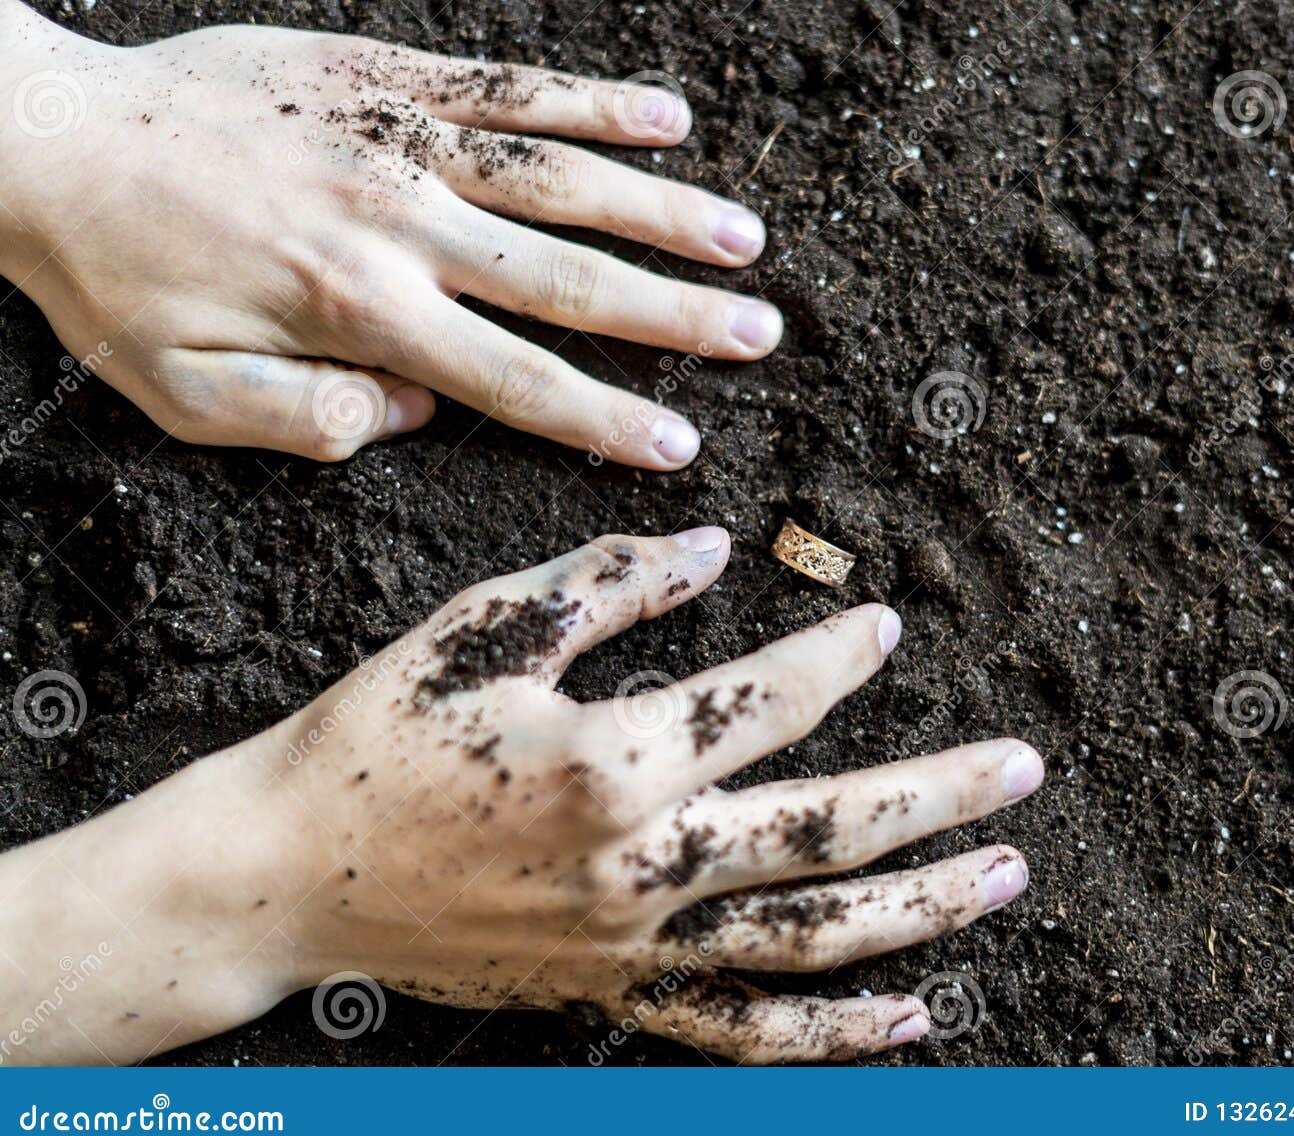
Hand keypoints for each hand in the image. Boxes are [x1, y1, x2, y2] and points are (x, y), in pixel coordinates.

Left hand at [0, 4, 778, 462]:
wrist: (45, 137)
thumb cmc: (113, 279)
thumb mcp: (185, 399)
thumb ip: (310, 423)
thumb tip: (413, 416)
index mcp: (357, 313)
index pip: (512, 379)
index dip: (605, 417)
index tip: (682, 443)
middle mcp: (400, 223)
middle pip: (566, 279)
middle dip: (673, 317)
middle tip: (760, 335)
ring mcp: (399, 136)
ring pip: (561, 177)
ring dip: (661, 212)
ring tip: (745, 240)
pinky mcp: (383, 72)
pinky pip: (506, 85)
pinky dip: (592, 100)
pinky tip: (668, 114)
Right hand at [0, 529, 1040, 1063]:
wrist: (288, 875)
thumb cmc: (377, 737)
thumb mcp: (485, 629)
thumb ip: (611, 583)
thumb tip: (715, 547)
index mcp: (609, 762)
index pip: (765, 702)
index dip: (836, 656)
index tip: (884, 620)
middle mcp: (640, 865)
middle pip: (826, 832)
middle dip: (939, 795)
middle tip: (1023, 765)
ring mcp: (634, 946)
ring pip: (810, 938)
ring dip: (920, 908)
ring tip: (1004, 871)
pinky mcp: (614, 993)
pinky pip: (744, 1029)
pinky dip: (834, 1027)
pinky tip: (910, 1010)